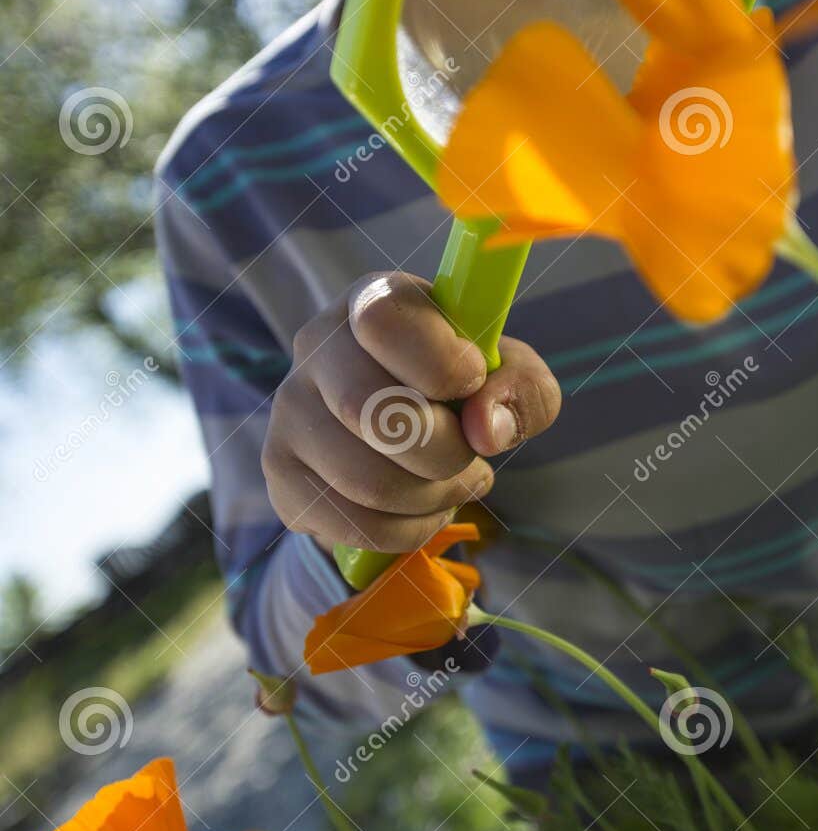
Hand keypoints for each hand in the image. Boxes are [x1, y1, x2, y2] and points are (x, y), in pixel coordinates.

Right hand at [261, 271, 561, 554]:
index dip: (441, 364)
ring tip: (453, 482)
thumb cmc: (458, 387)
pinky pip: (353, 524)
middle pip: (377, 414)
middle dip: (447, 450)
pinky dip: (408, 529)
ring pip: (367, 481)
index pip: (383, 322)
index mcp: (372, 300)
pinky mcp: (281, 473)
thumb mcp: (509, 375)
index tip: (473, 382)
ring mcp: (289, 411)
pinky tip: (422, 508)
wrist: (400, 431)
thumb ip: (523, 388)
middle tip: (471, 453)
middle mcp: (316, 347)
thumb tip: (487, 428)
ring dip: (433, 496)